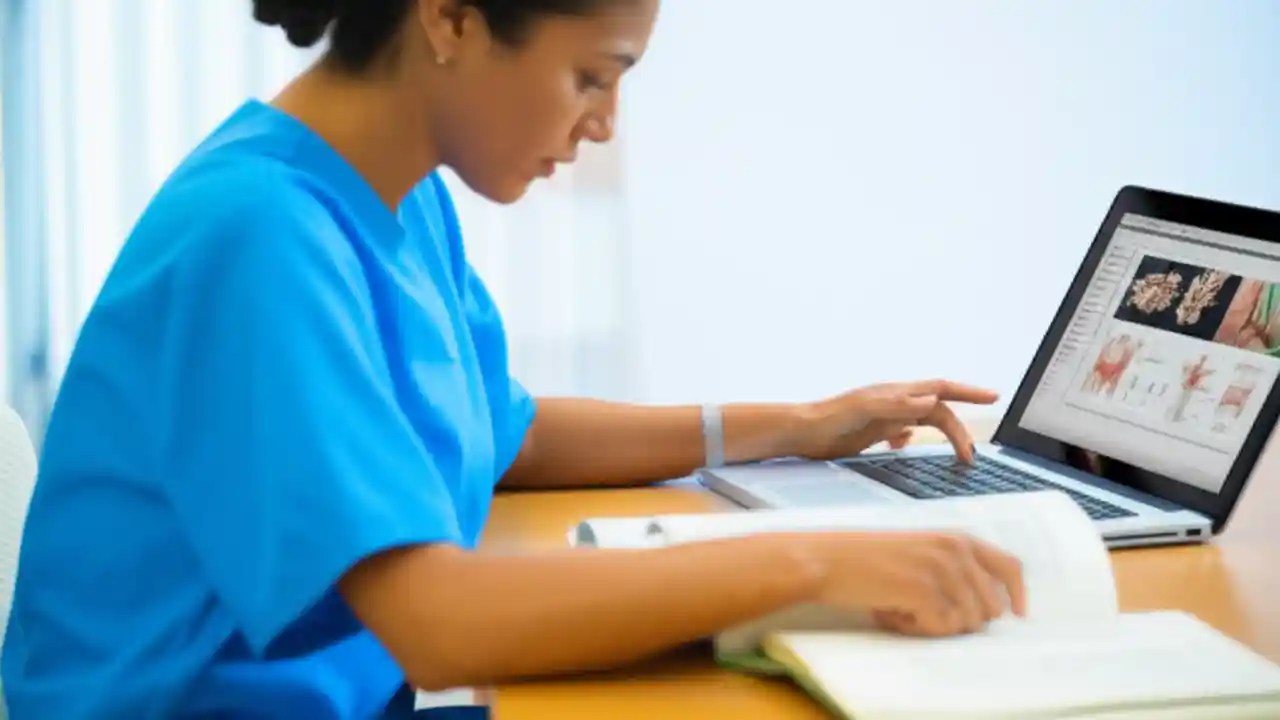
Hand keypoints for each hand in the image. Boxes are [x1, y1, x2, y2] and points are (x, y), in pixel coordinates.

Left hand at [794, 379, 998, 463]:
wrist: (799, 432)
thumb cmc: (827, 419)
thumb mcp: (863, 410)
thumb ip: (896, 405)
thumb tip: (929, 400)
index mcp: (895, 394)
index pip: (939, 389)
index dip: (967, 392)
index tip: (993, 397)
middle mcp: (893, 402)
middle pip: (937, 409)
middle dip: (960, 425)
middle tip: (973, 453)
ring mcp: (884, 417)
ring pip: (922, 420)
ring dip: (942, 434)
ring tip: (958, 454)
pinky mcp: (872, 432)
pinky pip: (900, 432)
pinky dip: (910, 438)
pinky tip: (906, 446)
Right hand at [808, 530, 1026, 635]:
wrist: (829, 560)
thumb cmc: (867, 559)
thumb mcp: (920, 551)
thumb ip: (956, 568)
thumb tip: (990, 605)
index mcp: (957, 538)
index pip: (1010, 566)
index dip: (1018, 595)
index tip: (1018, 615)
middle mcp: (955, 551)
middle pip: (990, 607)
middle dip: (962, 619)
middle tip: (921, 609)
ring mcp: (941, 570)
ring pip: (966, 622)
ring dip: (935, 624)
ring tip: (902, 607)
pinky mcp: (924, 590)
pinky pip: (940, 628)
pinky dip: (916, 628)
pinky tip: (892, 611)